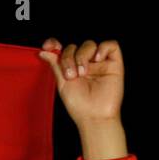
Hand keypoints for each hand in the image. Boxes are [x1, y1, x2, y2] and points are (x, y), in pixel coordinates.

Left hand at [38, 38, 126, 159]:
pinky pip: (111, 45)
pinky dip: (102, 48)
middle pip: (74, 46)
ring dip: (82, 56)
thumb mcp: (62, 83)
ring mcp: (99, 62)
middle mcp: (84, 63)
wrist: (94, 115)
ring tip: (82, 73)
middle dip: (69, 58)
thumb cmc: (79, 104)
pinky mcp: (114, 63)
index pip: (62, 49)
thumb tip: (44, 51)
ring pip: (89, 44)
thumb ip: (55, 65)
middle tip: (71, 75)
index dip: (55, 44)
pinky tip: (97, 60)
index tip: (48, 46)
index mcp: (70, 67)